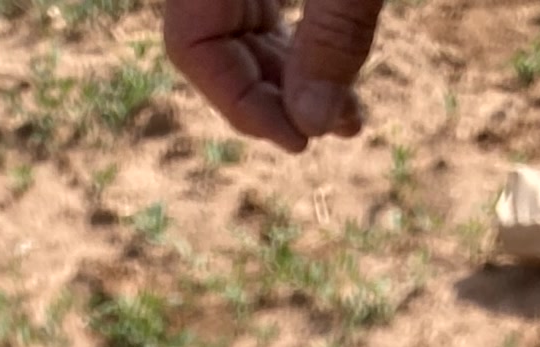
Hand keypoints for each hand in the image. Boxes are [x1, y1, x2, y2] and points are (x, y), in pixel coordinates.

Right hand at [164, 0, 381, 149]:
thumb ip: (334, 31)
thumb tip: (311, 124)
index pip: (191, 44)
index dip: (239, 102)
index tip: (299, 140)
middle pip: (216, 44)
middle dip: (278, 98)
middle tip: (336, 129)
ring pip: (243, 29)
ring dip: (295, 80)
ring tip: (348, 115)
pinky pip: (265, 9)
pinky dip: (301, 45)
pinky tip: (339, 80)